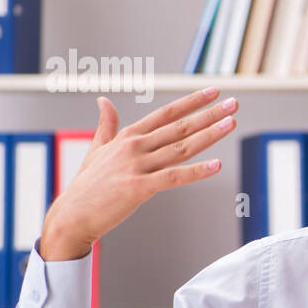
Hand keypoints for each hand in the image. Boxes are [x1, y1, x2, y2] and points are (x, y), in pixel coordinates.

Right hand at [38, 87, 238, 260]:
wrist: (73, 215)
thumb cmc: (87, 185)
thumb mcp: (96, 149)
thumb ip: (106, 125)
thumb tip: (104, 101)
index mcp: (128, 136)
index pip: (166, 113)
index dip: (191, 102)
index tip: (213, 91)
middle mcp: (134, 146)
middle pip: (179, 126)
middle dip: (209, 114)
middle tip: (234, 103)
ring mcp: (136, 166)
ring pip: (180, 147)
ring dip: (209, 134)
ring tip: (231, 123)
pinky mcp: (139, 188)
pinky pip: (174, 177)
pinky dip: (196, 171)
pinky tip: (216, 165)